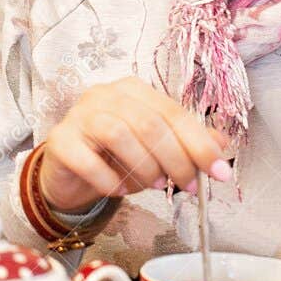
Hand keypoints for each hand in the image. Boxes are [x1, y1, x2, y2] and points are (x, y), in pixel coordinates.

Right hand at [37, 77, 229, 211]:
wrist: (70, 174)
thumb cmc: (114, 158)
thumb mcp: (156, 150)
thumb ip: (186, 143)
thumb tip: (220, 144)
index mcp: (134, 91)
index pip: (173, 112)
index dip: (199, 144)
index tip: (219, 172)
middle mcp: (105, 95)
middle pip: (149, 123)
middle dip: (176, 159)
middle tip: (187, 185)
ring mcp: (79, 115)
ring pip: (119, 134)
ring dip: (145, 166)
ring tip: (155, 185)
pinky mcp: (60, 141)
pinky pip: (87, 159)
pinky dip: (108, 179)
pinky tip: (118, 189)